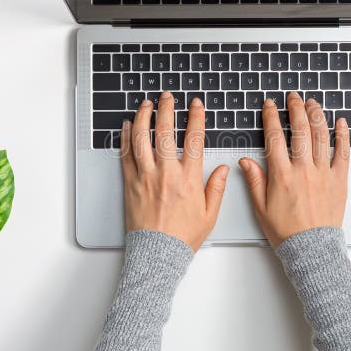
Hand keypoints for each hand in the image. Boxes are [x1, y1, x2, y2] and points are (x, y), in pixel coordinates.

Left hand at [121, 92, 228, 251]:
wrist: (157, 254)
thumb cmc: (183, 237)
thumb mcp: (210, 214)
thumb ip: (217, 188)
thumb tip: (224, 168)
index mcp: (188, 178)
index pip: (194, 139)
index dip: (196, 117)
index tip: (195, 105)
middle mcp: (166, 173)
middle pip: (165, 131)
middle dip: (166, 109)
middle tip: (166, 96)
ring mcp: (145, 176)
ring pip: (141, 138)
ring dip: (143, 117)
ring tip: (145, 105)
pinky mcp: (130, 183)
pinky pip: (126, 154)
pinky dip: (126, 137)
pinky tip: (127, 126)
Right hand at [238, 92, 350, 247]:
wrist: (311, 248)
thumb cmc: (286, 231)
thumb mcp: (261, 207)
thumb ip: (254, 181)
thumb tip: (245, 161)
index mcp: (282, 176)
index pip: (274, 138)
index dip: (271, 117)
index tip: (270, 105)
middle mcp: (303, 170)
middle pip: (300, 130)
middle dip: (295, 109)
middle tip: (293, 97)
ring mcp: (323, 173)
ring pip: (321, 137)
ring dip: (316, 116)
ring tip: (312, 104)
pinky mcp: (339, 180)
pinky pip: (343, 153)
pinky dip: (342, 136)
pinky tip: (340, 122)